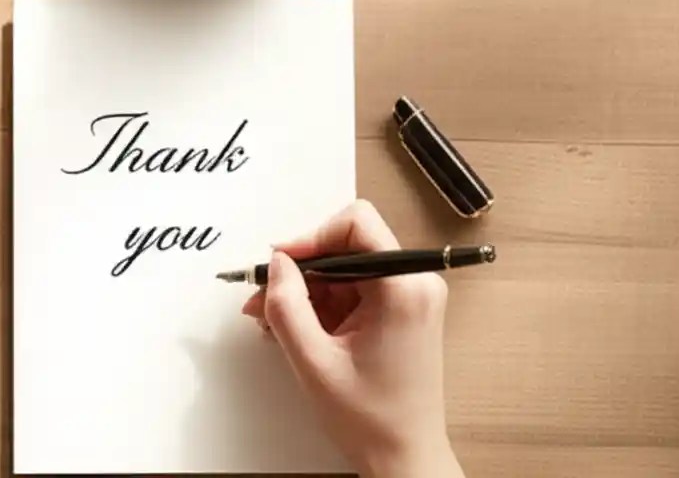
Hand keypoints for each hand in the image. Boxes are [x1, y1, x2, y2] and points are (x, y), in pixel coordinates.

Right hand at [242, 201, 463, 477]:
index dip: (310, 237)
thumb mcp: (312, 360)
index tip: (280, 264)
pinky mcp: (401, 310)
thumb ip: (287, 305)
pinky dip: (322, 305)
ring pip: (344, 268)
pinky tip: (298, 330)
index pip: (356, 223)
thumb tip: (277, 263)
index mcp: (404, 288)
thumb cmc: (370, 418)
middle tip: (262, 299)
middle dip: (300, 272)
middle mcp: (416, 283)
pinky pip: (353, 289)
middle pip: (346, 246)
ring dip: (307, 292)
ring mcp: (411, 296)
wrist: (403, 455)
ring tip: (274, 324)